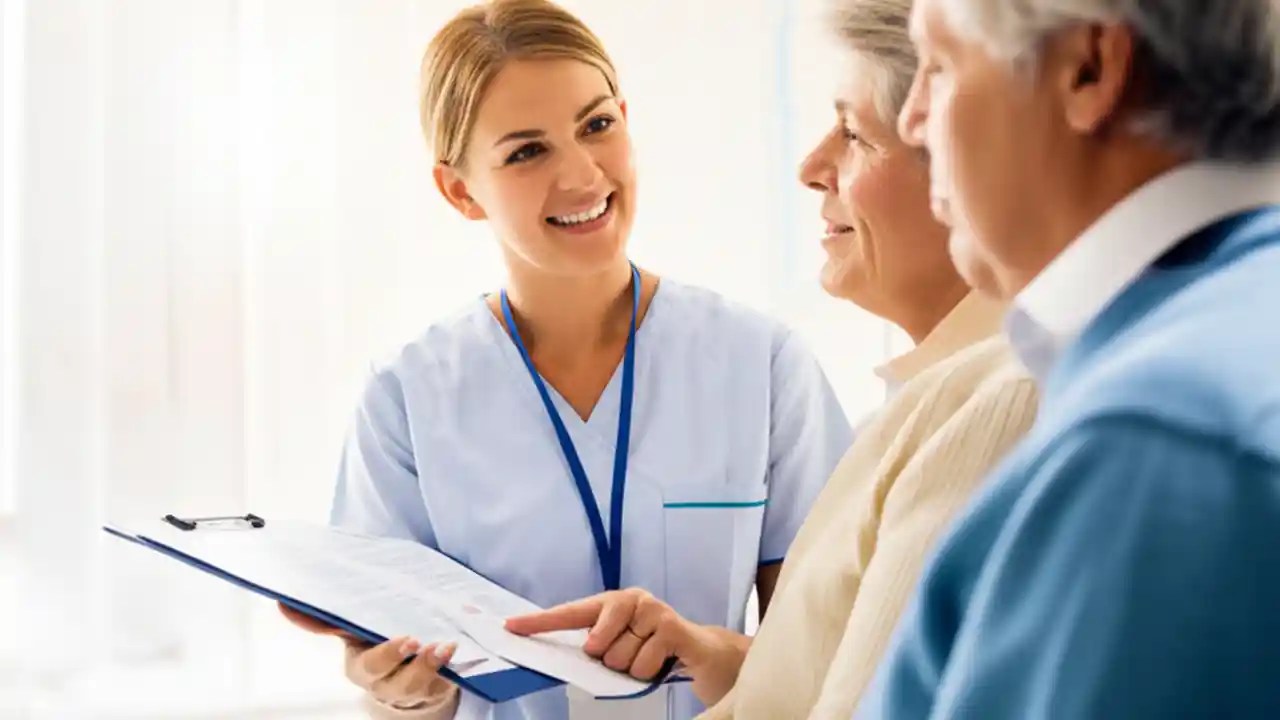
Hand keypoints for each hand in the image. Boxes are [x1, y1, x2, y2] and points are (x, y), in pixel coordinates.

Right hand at [278, 602, 459, 711]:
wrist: (395, 670)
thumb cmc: (371, 643)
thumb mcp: (350, 631)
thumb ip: (323, 620)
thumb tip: (283, 605)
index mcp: (362, 668)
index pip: (372, 664)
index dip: (389, 655)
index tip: (407, 640)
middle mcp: (387, 683)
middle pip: (401, 680)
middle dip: (416, 665)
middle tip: (425, 642)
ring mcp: (413, 689)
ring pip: (424, 684)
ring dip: (436, 665)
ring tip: (447, 646)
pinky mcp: (435, 687)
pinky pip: (446, 680)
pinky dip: (454, 666)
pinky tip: (460, 650)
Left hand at [504, 588, 749, 705]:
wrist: (700, 650)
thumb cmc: (652, 648)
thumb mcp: (619, 646)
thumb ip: (594, 646)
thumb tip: (569, 655)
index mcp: (610, 603)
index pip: (569, 613)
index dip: (539, 621)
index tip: (511, 627)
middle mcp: (629, 599)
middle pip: (595, 644)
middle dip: (609, 659)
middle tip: (629, 656)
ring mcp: (651, 610)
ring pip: (618, 657)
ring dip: (632, 668)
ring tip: (649, 658)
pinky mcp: (671, 626)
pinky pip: (641, 663)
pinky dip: (648, 672)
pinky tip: (663, 661)